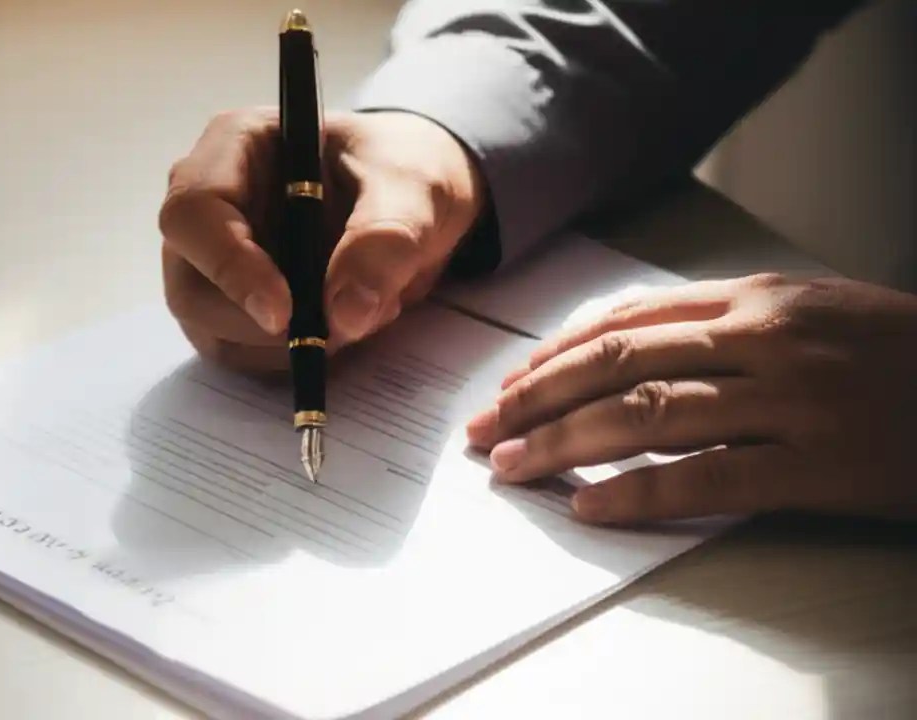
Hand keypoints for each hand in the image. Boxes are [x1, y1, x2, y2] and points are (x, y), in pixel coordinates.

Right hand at [158, 108, 483, 371]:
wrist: (411, 202)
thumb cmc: (402, 172)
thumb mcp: (414, 191)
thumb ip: (386, 240)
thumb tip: (347, 312)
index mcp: (235, 145)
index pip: (194, 212)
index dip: (230, 268)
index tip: (284, 314)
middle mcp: (208, 205)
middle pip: (191, 285)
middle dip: (263, 324)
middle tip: (342, 325)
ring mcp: (210, 261)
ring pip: (210, 329)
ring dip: (284, 345)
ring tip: (358, 312)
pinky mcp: (227, 306)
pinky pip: (237, 352)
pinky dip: (288, 357)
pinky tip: (338, 326)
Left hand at [465, 273, 916, 524]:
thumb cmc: (897, 354)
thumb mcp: (811, 311)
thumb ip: (726, 321)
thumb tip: (629, 347)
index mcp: (758, 297)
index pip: (627, 319)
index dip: (555, 354)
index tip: (509, 385)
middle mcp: (764, 336)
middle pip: (619, 361)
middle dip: (537, 397)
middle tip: (484, 430)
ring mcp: (792, 397)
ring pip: (648, 414)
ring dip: (565, 443)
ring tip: (512, 467)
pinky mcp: (819, 462)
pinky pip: (706, 478)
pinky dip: (637, 495)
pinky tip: (588, 509)